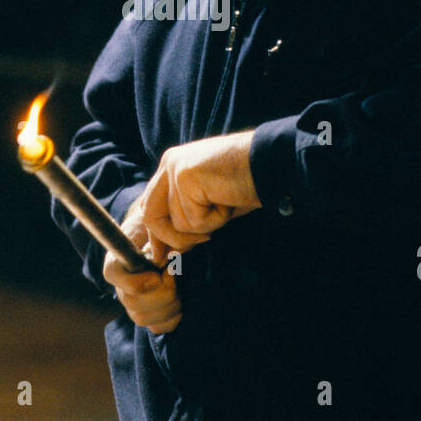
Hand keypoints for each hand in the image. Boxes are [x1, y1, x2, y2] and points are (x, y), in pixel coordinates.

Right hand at [103, 193, 182, 333]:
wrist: (161, 239)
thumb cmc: (156, 230)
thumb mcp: (153, 223)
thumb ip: (157, 235)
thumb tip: (173, 252)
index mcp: (117, 260)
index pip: (112, 275)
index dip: (134, 282)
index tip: (158, 276)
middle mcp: (121, 285)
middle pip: (131, 302)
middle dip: (161, 292)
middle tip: (174, 276)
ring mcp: (133, 303)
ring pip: (142, 317)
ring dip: (168, 305)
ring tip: (178, 288)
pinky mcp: (148, 314)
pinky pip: (157, 327)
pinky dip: (172, 318)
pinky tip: (180, 302)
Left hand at [140, 130, 260, 253]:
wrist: (269, 164)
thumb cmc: (245, 184)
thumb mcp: (210, 204)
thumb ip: (186, 219)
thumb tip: (165, 251)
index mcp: (172, 166)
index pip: (151, 207)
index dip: (157, 235)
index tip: (163, 256)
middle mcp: (168, 164)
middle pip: (151, 216)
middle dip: (173, 238)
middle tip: (202, 240)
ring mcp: (175, 169)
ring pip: (177, 223)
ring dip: (206, 225)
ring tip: (224, 204)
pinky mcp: (185, 177)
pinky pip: (193, 220)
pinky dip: (215, 220)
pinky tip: (227, 201)